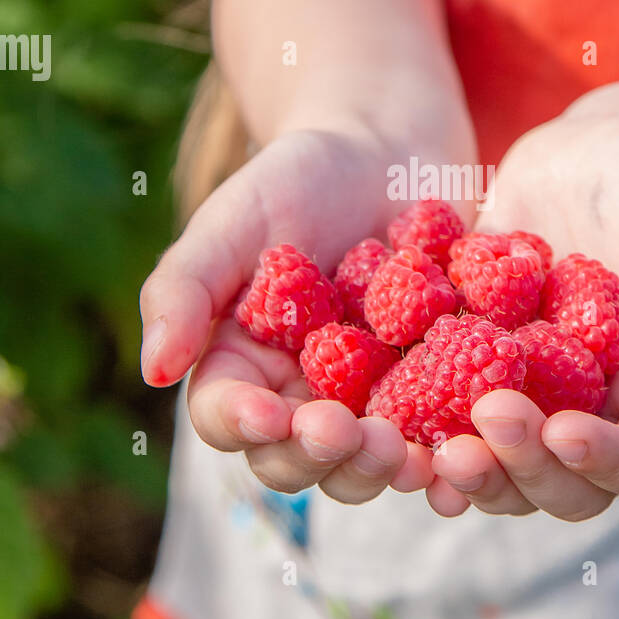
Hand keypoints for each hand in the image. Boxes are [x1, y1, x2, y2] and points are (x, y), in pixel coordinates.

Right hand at [141, 127, 453, 504]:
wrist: (393, 149)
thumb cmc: (299, 176)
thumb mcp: (233, 218)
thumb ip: (184, 287)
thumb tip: (152, 370)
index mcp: (243, 366)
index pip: (227, 417)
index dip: (245, 426)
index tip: (271, 415)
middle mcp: (302, 398)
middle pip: (298, 458)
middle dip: (320, 456)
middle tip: (348, 433)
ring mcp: (369, 402)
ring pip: (366, 463)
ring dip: (382, 468)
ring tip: (409, 454)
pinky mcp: (435, 393)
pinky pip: (439, 436)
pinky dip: (449, 453)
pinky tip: (465, 453)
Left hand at [428, 95, 618, 519]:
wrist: (604, 144)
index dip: (605, 463)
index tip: (564, 432)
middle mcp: (595, 413)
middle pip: (562, 483)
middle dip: (519, 471)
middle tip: (474, 438)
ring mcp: (533, 395)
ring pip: (499, 462)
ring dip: (465, 469)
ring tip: (423, 452)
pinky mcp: (476, 365)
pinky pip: (444, 409)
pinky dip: (416, 423)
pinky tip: (377, 417)